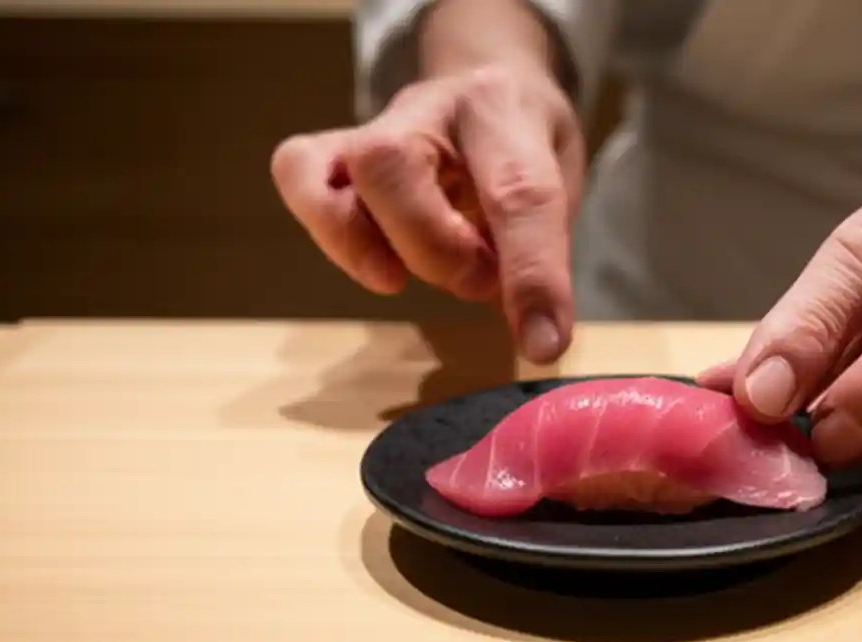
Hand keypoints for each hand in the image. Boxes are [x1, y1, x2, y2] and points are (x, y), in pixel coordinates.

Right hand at [270, 64, 584, 362]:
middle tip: (478, 282)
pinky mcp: (334, 147)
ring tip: (411, 276)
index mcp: (506, 110)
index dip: (532, 274)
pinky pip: (298, 174)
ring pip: (339, 172)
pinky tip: (380, 265)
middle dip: (434, 249)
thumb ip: (542, 249)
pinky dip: (331, 233)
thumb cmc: (528, 144)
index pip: (519, 191)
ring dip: (370, 245)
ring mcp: (374, 123)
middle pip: (395, 163)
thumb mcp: (563, 186)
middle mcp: (433, 105)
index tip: (543, 342)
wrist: (489, 78)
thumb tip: (531, 334)